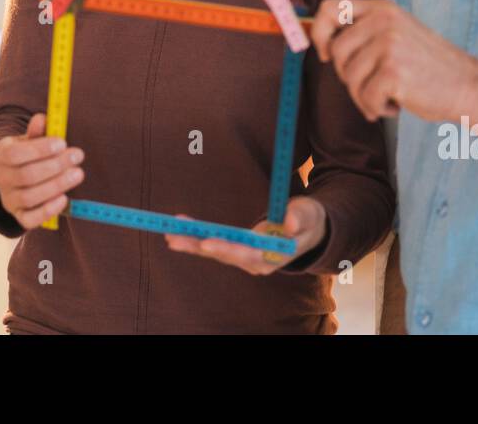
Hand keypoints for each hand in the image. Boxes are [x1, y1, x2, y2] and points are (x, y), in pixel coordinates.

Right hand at [0, 113, 84, 228]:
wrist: (14, 178)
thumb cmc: (28, 155)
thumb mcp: (30, 139)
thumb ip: (37, 131)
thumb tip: (42, 119)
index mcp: (2, 155)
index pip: (14, 154)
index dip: (39, 149)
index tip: (62, 143)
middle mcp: (2, 179)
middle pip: (26, 175)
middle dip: (55, 165)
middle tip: (77, 156)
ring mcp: (9, 199)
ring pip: (30, 197)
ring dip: (57, 185)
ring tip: (77, 174)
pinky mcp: (19, 216)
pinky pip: (30, 219)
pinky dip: (48, 210)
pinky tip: (64, 198)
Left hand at [163, 196, 327, 274]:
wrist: (308, 229)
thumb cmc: (308, 219)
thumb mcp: (309, 214)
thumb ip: (300, 217)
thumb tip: (288, 222)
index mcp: (273, 256)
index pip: (246, 255)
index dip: (227, 248)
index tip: (207, 242)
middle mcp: (255, 262)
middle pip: (223, 255)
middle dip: (197, 246)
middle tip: (173, 238)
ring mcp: (245, 258)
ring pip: (214, 251)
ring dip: (191, 242)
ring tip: (168, 233)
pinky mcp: (238, 250)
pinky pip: (214, 244)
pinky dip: (196, 237)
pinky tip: (179, 228)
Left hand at [309, 0, 477, 122]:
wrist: (469, 86)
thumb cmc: (429, 66)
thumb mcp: (398, 33)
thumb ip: (365, 32)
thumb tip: (322, 44)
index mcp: (382, 9)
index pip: (330, 8)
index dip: (319, 33)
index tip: (328, 54)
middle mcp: (384, 22)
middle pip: (337, 51)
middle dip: (348, 76)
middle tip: (371, 85)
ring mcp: (389, 46)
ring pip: (349, 78)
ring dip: (363, 97)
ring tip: (386, 97)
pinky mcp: (394, 73)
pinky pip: (364, 98)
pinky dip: (375, 109)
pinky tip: (395, 106)